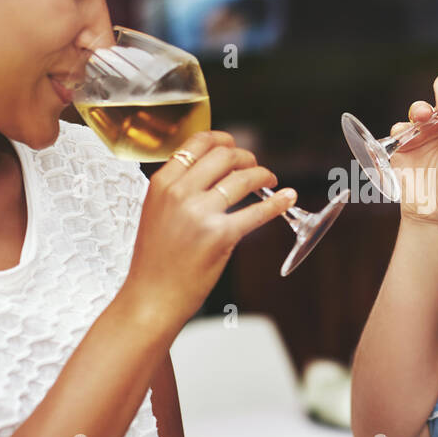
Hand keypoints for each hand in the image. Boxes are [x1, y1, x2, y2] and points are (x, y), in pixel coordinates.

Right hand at [118, 131, 295, 332]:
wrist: (150, 296)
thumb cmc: (154, 261)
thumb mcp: (156, 212)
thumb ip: (178, 189)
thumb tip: (210, 172)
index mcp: (162, 183)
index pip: (198, 143)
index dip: (223, 139)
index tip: (234, 145)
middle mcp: (180, 193)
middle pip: (224, 155)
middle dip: (246, 157)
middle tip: (255, 166)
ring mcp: (200, 213)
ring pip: (243, 178)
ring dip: (263, 176)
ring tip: (270, 182)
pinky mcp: (220, 236)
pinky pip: (257, 212)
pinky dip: (277, 203)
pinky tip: (287, 199)